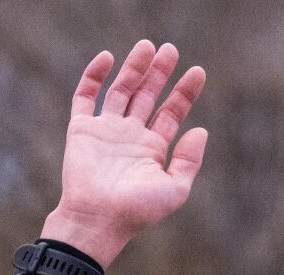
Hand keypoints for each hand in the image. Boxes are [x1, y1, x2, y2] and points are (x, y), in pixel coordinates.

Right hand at [43, 41, 208, 266]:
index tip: (198, 72)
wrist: (98, 219)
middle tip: (171, 49)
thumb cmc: (137, 211)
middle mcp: (130, 136)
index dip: (185, 93)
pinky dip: (94, 76)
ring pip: (121, 90)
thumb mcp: (174, 189)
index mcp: (153, 149)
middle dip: (159, 73)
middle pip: (148, 96)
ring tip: (147, 46)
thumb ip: (189, 160)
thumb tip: (201, 130)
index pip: (172, 113)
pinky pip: (86, 96)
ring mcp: (106, 130)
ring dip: (134, 68)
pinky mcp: (82, 128)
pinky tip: (108, 58)